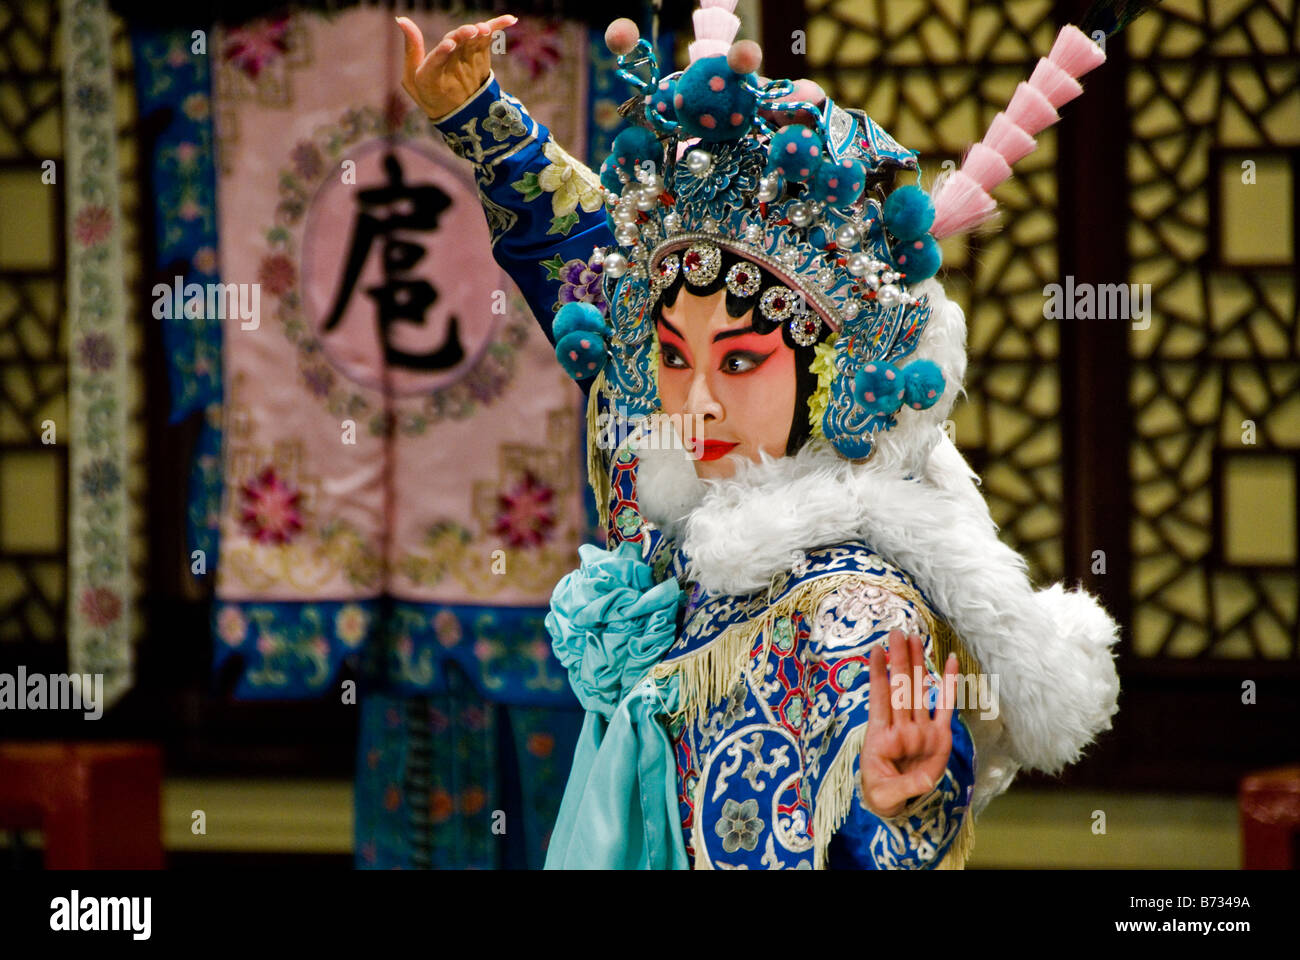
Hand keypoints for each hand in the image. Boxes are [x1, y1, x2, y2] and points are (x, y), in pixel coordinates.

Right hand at [396, 14, 516, 120]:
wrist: (458, 114)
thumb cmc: (427, 92)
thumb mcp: (411, 77)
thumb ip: (411, 48)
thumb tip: (401, 18)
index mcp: (430, 78)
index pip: (436, 63)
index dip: (443, 53)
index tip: (449, 45)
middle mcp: (452, 72)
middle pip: (457, 49)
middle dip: (463, 38)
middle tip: (470, 31)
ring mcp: (469, 66)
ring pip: (474, 43)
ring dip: (480, 34)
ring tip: (485, 28)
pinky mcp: (482, 61)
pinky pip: (489, 40)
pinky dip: (498, 27)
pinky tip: (510, 19)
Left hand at [860, 628, 957, 818]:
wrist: (898, 803)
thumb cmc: (884, 793)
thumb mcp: (888, 795)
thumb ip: (905, 787)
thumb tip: (925, 782)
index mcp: (883, 738)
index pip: (879, 700)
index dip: (878, 676)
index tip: (875, 651)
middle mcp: (902, 728)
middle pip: (901, 688)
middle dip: (899, 661)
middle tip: (897, 633)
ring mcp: (921, 730)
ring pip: (919, 691)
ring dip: (917, 665)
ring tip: (915, 639)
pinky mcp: (939, 736)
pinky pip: (945, 706)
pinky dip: (949, 684)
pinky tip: (950, 662)